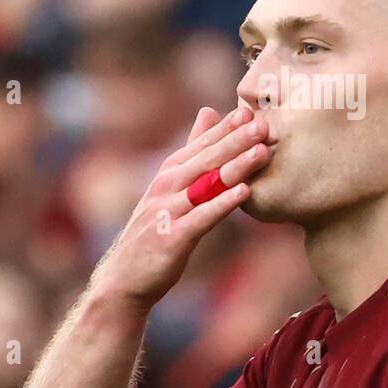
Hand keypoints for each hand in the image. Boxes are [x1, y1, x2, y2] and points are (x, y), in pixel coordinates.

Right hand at [89, 106, 270, 311]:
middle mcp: (165, 188)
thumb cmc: (154, 231)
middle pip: (205, 161)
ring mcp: (167, 212)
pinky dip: (222, 203)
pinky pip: (202, 217)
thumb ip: (191, 151)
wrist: (124, 278)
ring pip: (206, 185)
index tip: (250, 110)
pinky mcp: (173, 238)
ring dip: (234, 167)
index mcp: (167, 175)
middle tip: (262, 123)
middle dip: (234, 141)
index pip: (199, 146)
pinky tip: (244, 192)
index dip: (224, 128)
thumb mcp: (169, 187)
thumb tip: (208, 111)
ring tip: (261, 151)